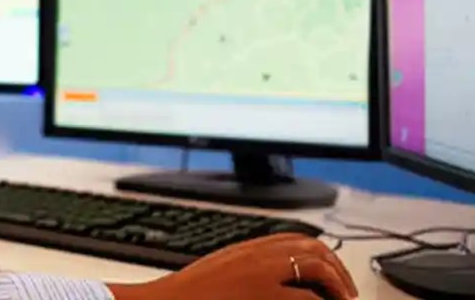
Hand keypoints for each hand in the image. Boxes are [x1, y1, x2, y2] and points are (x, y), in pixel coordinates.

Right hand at [108, 234, 357, 299]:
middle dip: (338, 270)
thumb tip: (277, 284)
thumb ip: (247, 271)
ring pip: (314, 268)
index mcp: (246, 250)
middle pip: (312, 249)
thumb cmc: (188, 297)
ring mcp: (260, 276)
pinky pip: (304, 299)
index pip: (297, 240)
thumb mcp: (220, 273)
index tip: (332, 276)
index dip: (323, 256)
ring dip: (336, 286)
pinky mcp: (262, 296)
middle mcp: (256, 256)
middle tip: (346, 294)